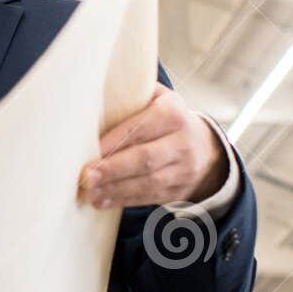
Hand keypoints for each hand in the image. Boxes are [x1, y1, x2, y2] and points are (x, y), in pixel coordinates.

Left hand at [78, 84, 225, 208]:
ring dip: (115, 189)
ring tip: (89, 192)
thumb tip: (91, 90)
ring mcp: (183, 169)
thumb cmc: (165, 119)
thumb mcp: (158, 99)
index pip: (141, 128)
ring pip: (147, 182)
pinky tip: (101, 201)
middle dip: (113, 168)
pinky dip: (123, 200)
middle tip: (86, 176)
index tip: (93, 150)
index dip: (116, 141)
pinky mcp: (177, 191)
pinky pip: (149, 197)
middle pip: (145, 158)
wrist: (206, 149)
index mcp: (173, 114)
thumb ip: (133, 94)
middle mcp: (181, 142)